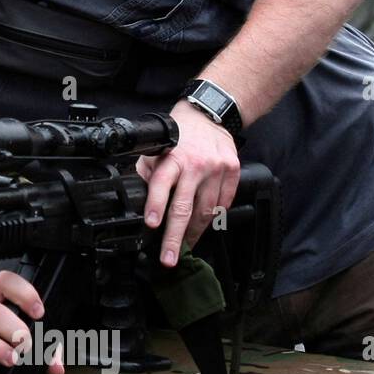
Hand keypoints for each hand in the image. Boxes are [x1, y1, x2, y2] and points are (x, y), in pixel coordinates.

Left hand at [137, 99, 240, 266]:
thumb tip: (140, 199)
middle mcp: (195, 164)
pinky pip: (223, 203)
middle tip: (169, 258)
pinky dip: (213, 218)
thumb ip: (148, 172)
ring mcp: (217, 169)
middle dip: (175, 236)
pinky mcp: (233, 172)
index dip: (155, 206)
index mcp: (172, 157)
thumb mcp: (155, 148)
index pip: (161, 184)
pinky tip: (204, 228)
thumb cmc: (178, 134)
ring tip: (184, 247)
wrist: (210, 115)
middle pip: (185, 207)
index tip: (151, 224)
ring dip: (194, 233)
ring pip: (206, 210)